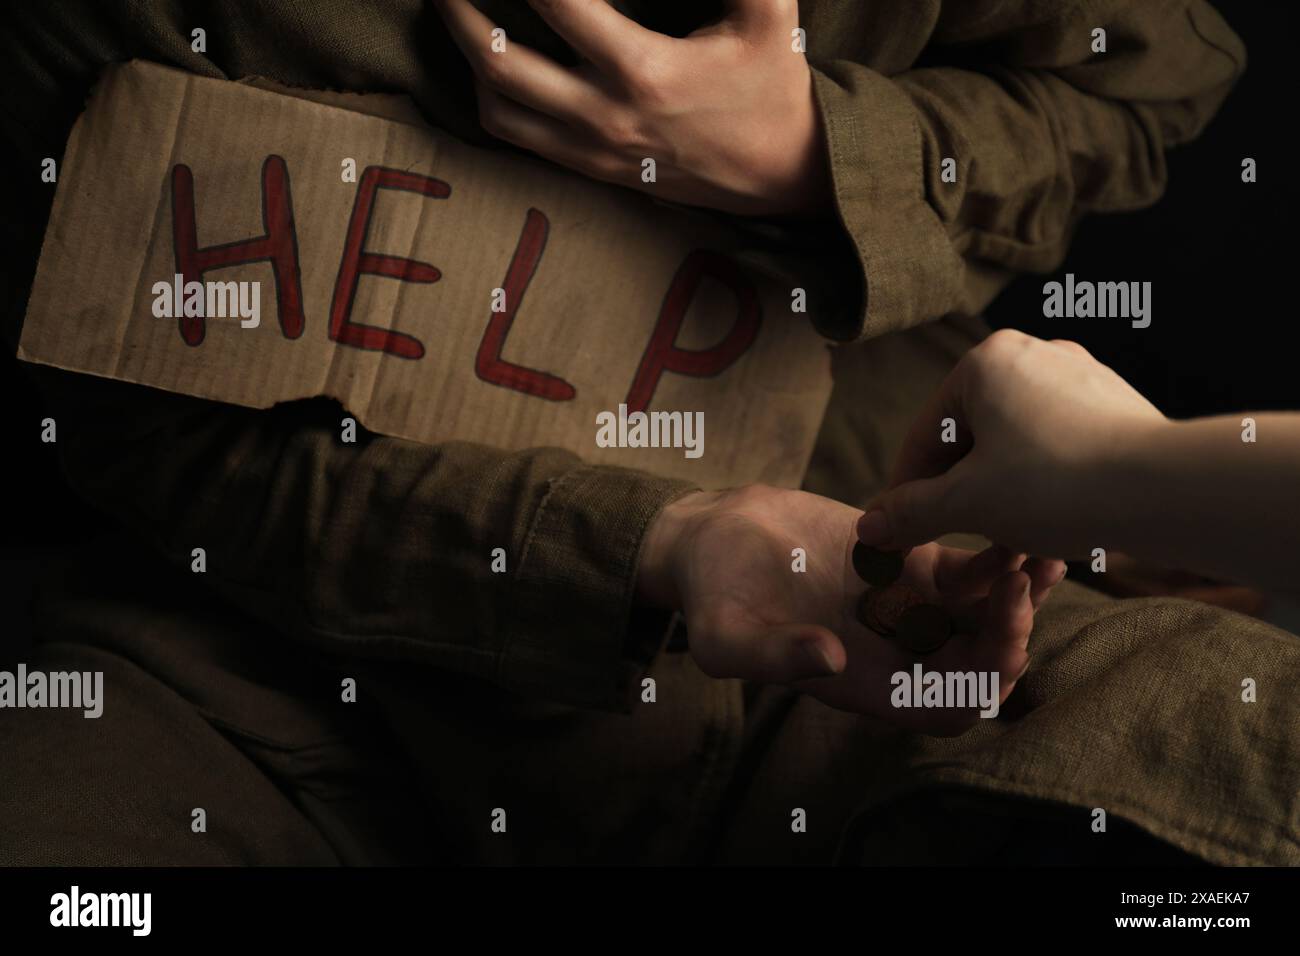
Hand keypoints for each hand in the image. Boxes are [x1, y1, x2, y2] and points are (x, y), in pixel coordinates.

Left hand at [436, 0, 829, 214]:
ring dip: (466, 52)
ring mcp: (593, 149)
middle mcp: (606, 115)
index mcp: (646, 72)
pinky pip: (518, 136)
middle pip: (501, 59)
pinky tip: (487, 61)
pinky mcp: (591, 168)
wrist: (785, 174)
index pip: (559, 1)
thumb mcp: (767, 11)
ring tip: (455, 8)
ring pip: (498, 104)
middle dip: (460, 5)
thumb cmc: (774, 86)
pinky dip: (490, 95)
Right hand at [639, 485, 1065, 733]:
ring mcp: (905, 605)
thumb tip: (828, 659)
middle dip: (1011, 636)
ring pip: (985, 616)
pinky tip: (1009, 530)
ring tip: (1040, 556)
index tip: (996, 646)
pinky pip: (967, 570)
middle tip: (1020, 590)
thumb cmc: (710, 597)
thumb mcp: (722, 636)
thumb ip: (769, 657)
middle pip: (980, 665)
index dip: (980, 689)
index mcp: (862, 683)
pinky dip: (995, 557)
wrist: (709, 539)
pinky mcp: (905, 561)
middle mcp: (894, 651)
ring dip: (1019, 595)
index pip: (944, 709)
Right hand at [857, 329, 1167, 558]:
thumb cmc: (1057, 486)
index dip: (906, 491)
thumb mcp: (968, 504)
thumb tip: (870, 528)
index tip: (898, 531)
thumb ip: (911, 512)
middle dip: (960, 489)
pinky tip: (1053, 519)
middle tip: (956, 537)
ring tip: (1007, 536)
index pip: (925, 435)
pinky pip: (1058, 443)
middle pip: (970, 435)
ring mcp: (1080, 373)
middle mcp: (1033, 352)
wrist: (1168, 488)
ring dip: (1001, 489)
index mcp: (985, 362)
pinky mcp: (1115, 401)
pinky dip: (1044, 480)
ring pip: (1016, 441)